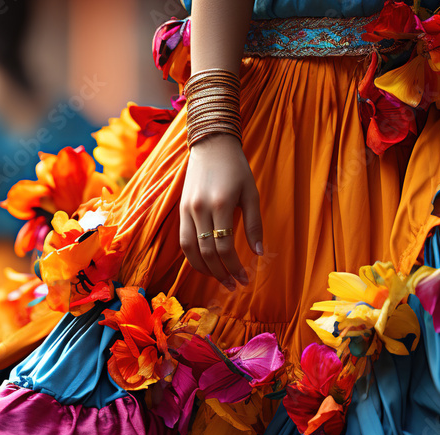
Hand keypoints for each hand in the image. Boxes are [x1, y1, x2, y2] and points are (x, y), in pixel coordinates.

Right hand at [180, 134, 262, 288]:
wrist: (211, 145)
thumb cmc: (236, 168)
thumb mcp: (251, 193)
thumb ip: (254, 224)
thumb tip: (258, 253)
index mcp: (221, 204)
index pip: (225, 246)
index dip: (235, 267)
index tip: (244, 279)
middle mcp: (200, 209)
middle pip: (208, 252)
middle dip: (221, 273)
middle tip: (233, 285)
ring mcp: (187, 210)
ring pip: (191, 250)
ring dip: (205, 269)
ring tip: (219, 279)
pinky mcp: (181, 210)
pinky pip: (184, 240)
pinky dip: (193, 257)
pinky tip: (205, 265)